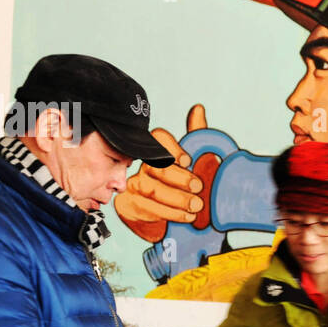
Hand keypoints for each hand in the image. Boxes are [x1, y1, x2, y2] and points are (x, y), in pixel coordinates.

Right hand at [114, 105, 208, 241]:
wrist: (167, 215)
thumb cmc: (182, 184)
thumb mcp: (194, 162)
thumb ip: (198, 136)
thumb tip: (199, 109)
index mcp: (156, 150)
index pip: (157, 139)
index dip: (170, 148)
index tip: (188, 161)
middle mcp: (141, 165)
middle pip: (155, 167)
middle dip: (179, 178)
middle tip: (199, 187)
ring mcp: (132, 184)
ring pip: (151, 189)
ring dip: (177, 199)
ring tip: (197, 205)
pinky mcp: (128, 204)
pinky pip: (147, 209)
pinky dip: (170, 214)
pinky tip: (187, 217)